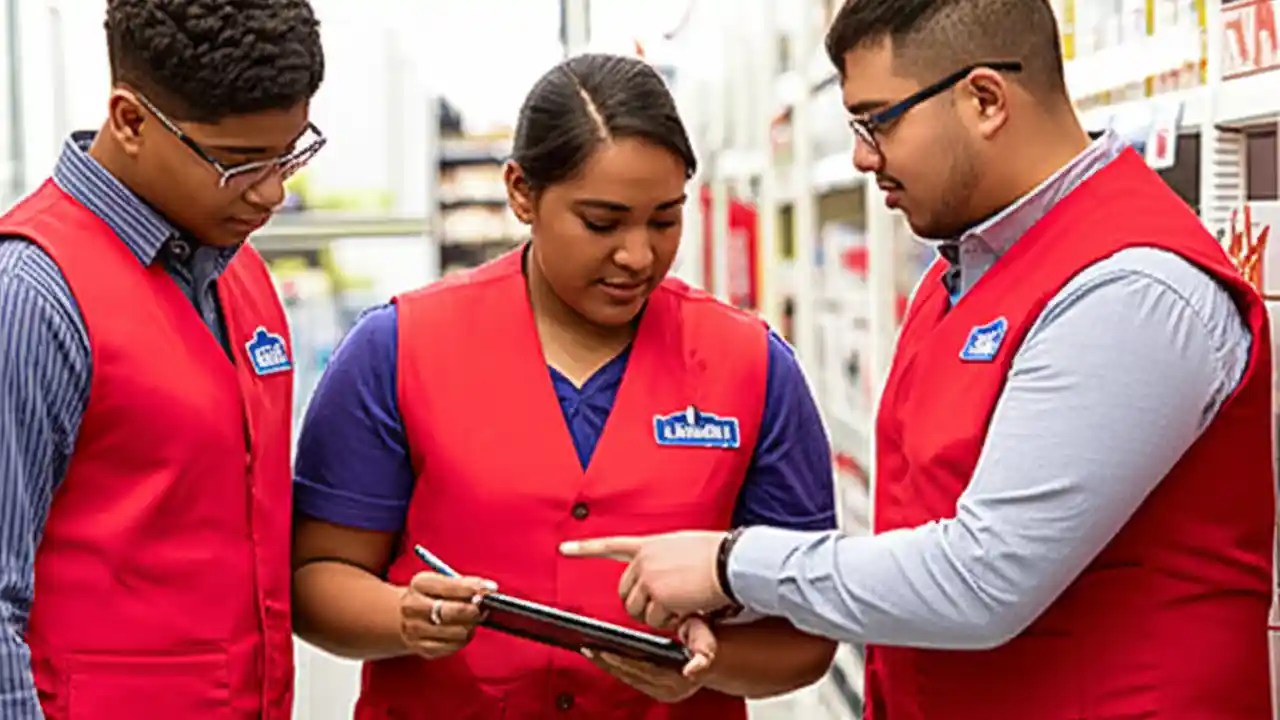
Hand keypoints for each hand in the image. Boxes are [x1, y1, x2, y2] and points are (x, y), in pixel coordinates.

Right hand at [399, 571, 496, 659]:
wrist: (401, 617)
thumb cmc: (429, 597)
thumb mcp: (440, 582)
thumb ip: (463, 584)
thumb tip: (488, 589)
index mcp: (420, 584)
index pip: (450, 586)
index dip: (474, 588)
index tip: (490, 589)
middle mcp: (413, 607)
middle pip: (453, 611)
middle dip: (474, 610)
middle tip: (484, 608)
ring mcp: (416, 630)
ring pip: (457, 632)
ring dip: (471, 626)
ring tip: (472, 620)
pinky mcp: (423, 649)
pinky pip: (453, 647)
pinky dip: (464, 640)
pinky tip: (464, 631)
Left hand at [560, 531, 730, 626]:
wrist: (732, 560)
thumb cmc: (717, 555)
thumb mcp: (683, 548)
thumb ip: (662, 561)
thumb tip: (653, 581)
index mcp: (649, 545)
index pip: (610, 545)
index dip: (584, 548)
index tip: (563, 548)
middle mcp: (644, 559)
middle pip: (626, 594)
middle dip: (644, 606)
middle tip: (670, 602)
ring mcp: (648, 577)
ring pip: (640, 611)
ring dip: (660, 615)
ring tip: (685, 601)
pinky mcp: (657, 594)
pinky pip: (656, 621)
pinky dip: (673, 621)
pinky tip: (689, 606)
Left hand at [584, 616, 716, 702]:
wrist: (717, 656)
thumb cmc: (708, 641)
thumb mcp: (707, 641)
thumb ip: (704, 655)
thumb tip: (693, 671)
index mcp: (676, 679)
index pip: (640, 670)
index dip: (619, 660)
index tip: (601, 649)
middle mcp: (666, 690)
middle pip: (629, 675)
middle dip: (607, 662)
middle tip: (587, 648)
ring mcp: (660, 691)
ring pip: (627, 678)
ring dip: (608, 665)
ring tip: (590, 650)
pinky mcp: (655, 689)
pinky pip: (630, 678)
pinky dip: (615, 667)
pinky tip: (603, 655)